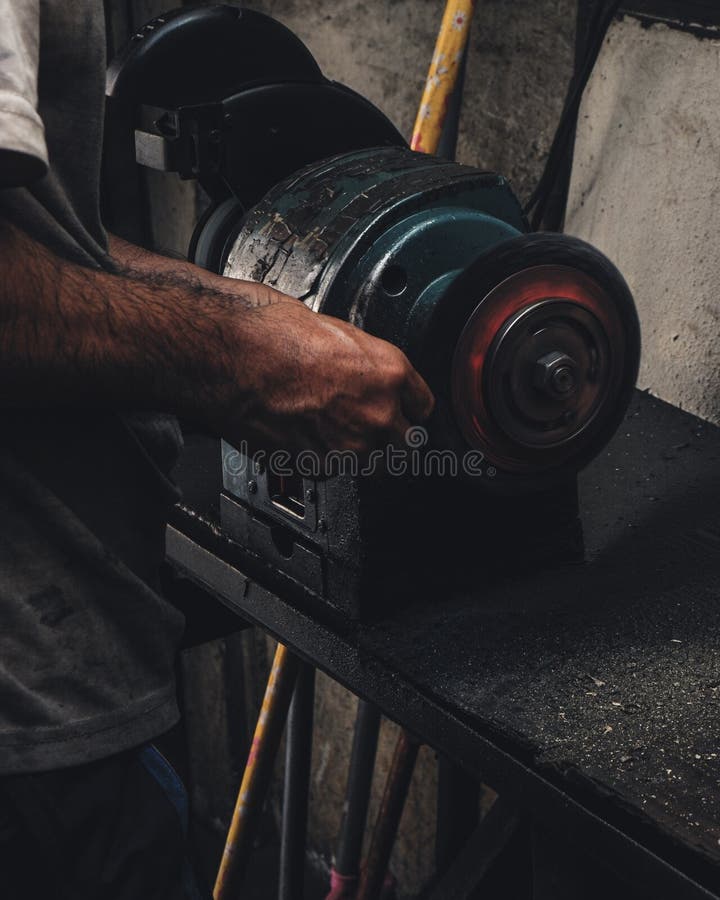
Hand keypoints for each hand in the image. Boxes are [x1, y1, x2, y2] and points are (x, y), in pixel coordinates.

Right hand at [205, 296, 434, 456]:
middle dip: (387, 434)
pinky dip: (319, 459)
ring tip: (325, 427)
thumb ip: (364, 365)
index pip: (422, 407)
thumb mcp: (336, 334)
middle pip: (404, 442)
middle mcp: (377, 414)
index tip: (398, 408)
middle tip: (361, 421)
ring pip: (370, 463)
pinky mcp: (316, 467)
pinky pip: (330, 470)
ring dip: (355, 451)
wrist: (230, 357)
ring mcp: (348, 446)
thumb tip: (365, 375)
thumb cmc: (271, 335)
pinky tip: (301, 434)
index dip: (406, 407)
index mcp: (390, 373)